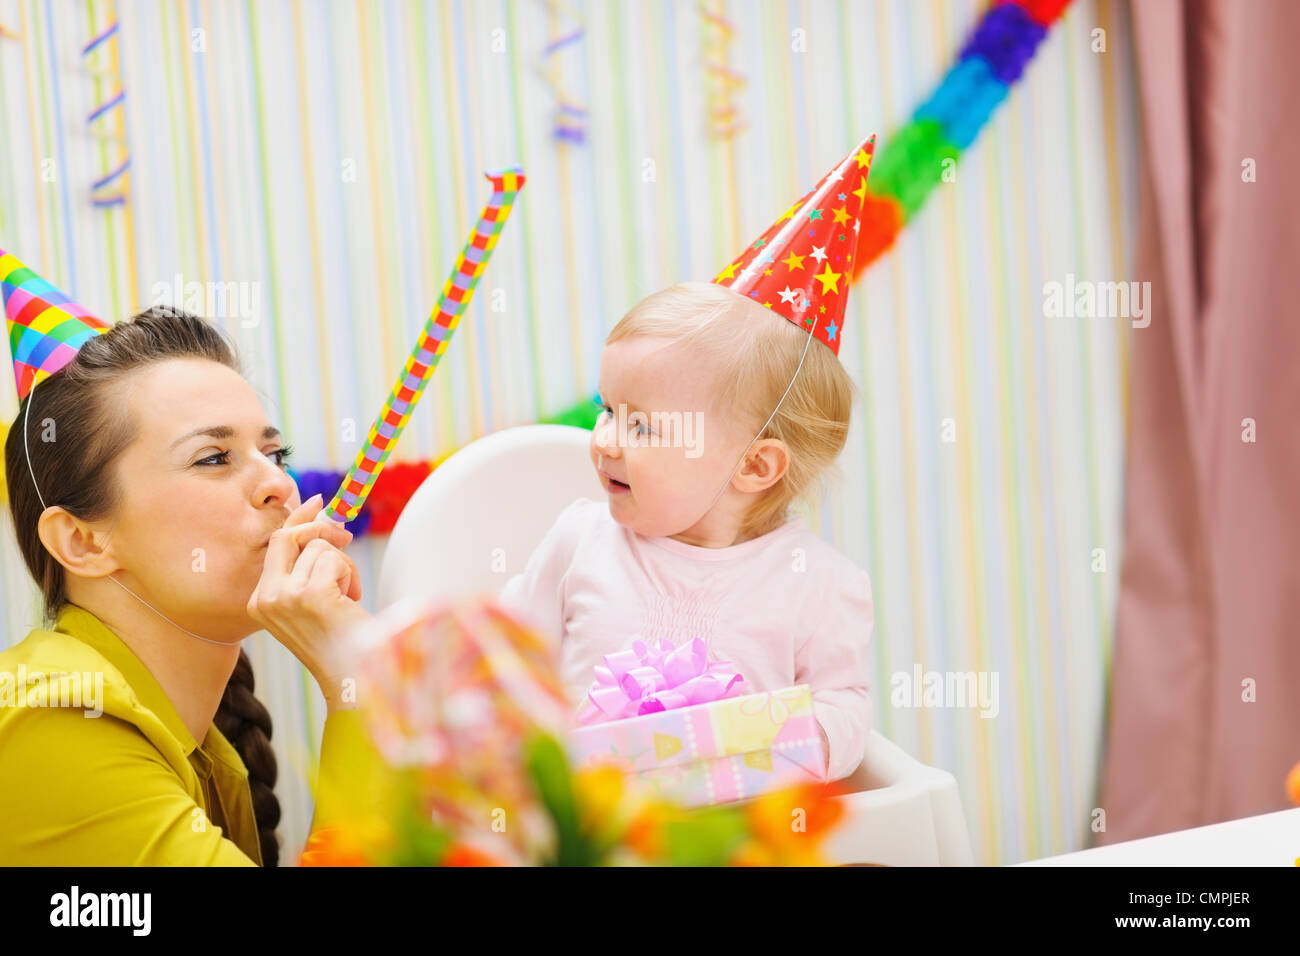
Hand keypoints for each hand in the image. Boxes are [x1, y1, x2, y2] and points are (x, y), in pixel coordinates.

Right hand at [247, 494, 370, 709]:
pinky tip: (350, 602)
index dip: (298, 520)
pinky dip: (350, 575)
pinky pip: (334, 559)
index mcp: (258, 601)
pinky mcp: (308, 595)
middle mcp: (264, 598)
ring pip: (319, 548)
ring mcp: (283, 597)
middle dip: (320, 530)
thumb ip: (307, 564)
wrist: (351, 676)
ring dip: (343, 567)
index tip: (316, 503)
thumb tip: (321, 518)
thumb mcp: (313, 599)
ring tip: (346, 598)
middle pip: (288, 537)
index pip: (275, 545)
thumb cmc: (338, 640)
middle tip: (346, 540)